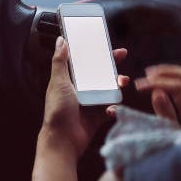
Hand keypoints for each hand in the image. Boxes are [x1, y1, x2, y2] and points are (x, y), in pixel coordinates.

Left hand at [40, 36, 128, 157]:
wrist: (63, 140)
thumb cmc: (58, 110)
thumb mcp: (58, 82)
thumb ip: (60, 61)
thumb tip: (61, 40)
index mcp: (70, 80)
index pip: (85, 61)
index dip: (96, 52)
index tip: (106, 43)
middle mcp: (81, 89)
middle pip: (100, 73)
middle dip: (111, 64)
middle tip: (122, 57)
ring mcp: (90, 103)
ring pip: (108, 89)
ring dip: (117, 85)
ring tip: (122, 83)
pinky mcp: (97, 116)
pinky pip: (110, 108)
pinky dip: (114, 107)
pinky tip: (112, 109)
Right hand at [134, 64, 180, 123]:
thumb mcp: (177, 135)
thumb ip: (166, 114)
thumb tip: (157, 92)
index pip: (178, 87)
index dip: (157, 83)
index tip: (139, 86)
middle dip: (166, 73)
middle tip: (147, 74)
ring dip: (174, 74)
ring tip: (155, 73)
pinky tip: (169, 82)